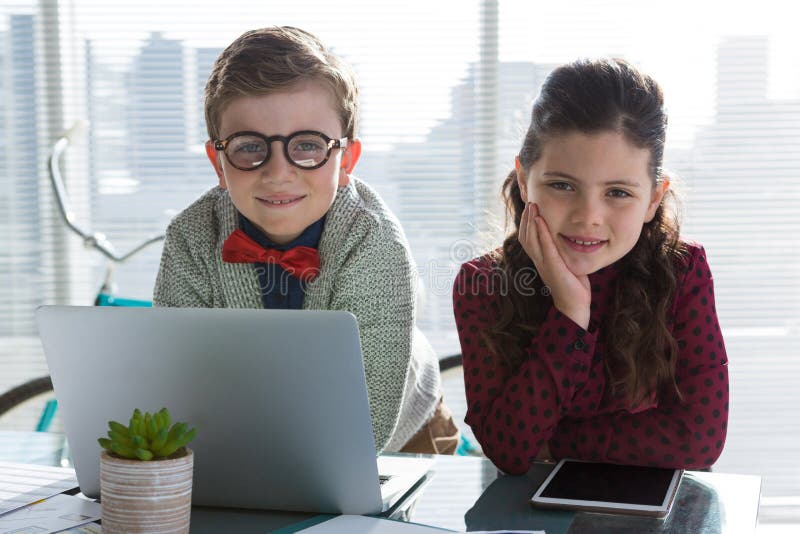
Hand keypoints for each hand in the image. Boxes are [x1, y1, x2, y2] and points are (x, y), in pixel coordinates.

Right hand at [518, 202, 590, 328]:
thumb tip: (566, 236)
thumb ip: (562, 251)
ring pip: (530, 240)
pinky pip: (545, 247)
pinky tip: (541, 221)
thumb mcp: (565, 263)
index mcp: (540, 259)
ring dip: (530, 221)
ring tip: (533, 206)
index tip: (531, 207)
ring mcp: (544, 264)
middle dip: (526, 218)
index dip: (526, 222)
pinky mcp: (552, 267)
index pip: (527, 238)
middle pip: (525, 236)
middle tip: (530, 201)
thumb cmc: (572, 284)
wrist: (574, 305)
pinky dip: (541, 233)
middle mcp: (539, 261)